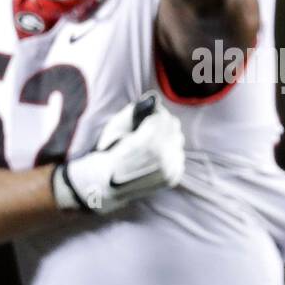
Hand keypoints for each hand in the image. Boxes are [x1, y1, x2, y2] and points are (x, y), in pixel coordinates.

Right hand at [53, 91, 184, 212]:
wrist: (105, 184)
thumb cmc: (108, 152)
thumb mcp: (116, 127)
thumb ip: (135, 111)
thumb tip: (153, 100)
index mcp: (148, 142)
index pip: (163, 117)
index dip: (155, 112)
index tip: (149, 112)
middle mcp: (163, 157)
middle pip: (173, 128)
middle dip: (162, 123)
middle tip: (151, 125)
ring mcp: (169, 170)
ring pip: (177, 142)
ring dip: (167, 138)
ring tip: (152, 140)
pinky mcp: (173, 178)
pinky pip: (179, 156)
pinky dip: (170, 152)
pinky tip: (156, 154)